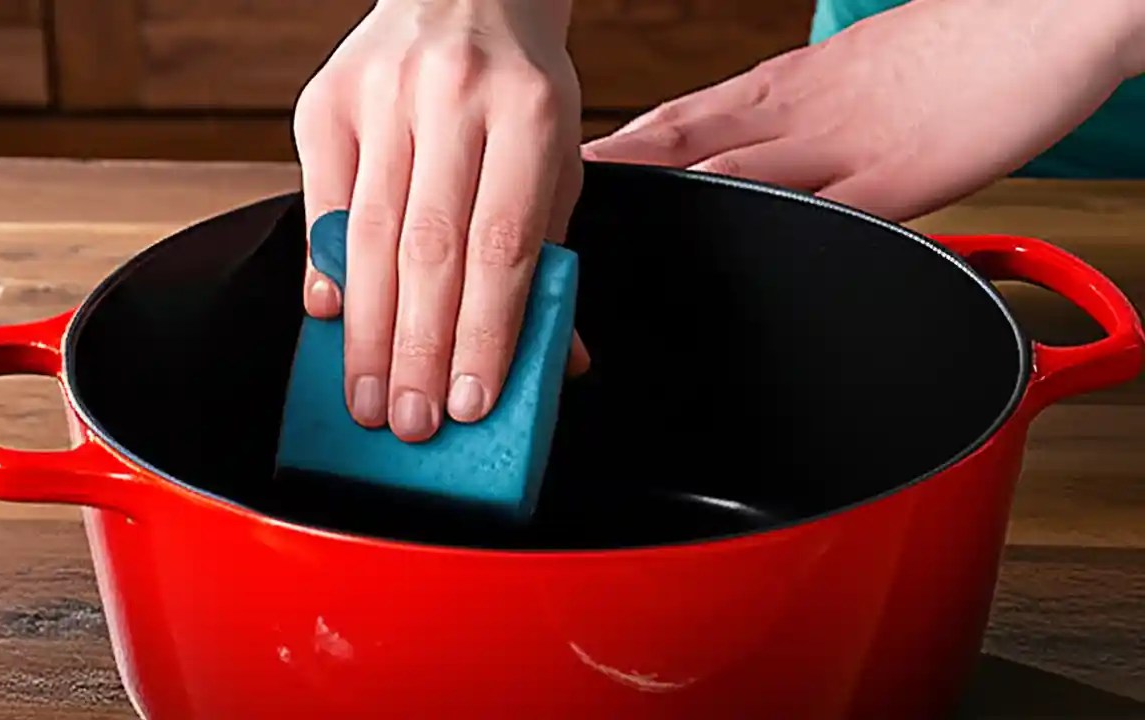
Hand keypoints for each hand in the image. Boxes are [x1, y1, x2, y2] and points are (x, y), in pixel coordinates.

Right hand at [293, 0, 587, 442]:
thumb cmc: (520, 87)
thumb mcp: (560, 157)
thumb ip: (553, 253)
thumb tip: (556, 357)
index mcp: (530, 113)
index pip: (502, 246)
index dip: (484, 333)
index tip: (471, 401)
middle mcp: (454, 100)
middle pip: (429, 250)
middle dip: (417, 351)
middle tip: (410, 424)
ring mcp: (382, 97)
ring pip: (369, 235)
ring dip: (367, 331)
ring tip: (368, 398)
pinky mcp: (326, 101)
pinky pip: (320, 200)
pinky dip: (324, 267)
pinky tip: (331, 320)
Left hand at [582, 0, 1144, 221]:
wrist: (1036, 21)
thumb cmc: (942, 58)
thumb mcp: (834, 84)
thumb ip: (772, 127)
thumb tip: (714, 162)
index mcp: (771, 96)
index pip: (665, 128)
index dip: (602, 163)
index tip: (550, 194)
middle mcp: (789, 119)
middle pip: (675, 153)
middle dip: (607, 192)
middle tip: (544, 224)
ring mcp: (837, 150)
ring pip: (725, 178)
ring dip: (659, 211)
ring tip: (601, 241)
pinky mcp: (892, 184)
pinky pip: (813, 215)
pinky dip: (760, 236)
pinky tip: (720, 259)